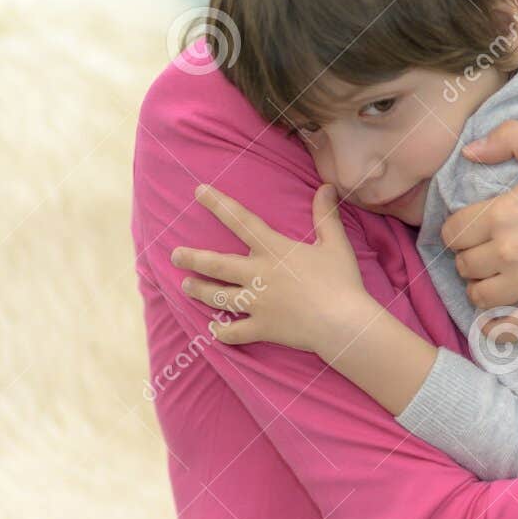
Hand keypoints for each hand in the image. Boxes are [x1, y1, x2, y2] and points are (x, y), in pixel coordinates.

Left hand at [170, 183, 374, 355]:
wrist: (342, 322)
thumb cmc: (341, 281)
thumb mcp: (335, 244)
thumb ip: (325, 215)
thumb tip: (327, 186)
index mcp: (273, 250)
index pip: (240, 221)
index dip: (218, 204)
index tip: (198, 191)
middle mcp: (257, 275)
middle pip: (216, 264)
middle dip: (192, 258)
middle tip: (175, 255)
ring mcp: (257, 303)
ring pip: (218, 297)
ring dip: (199, 290)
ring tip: (186, 285)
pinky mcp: (262, 328)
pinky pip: (234, 332)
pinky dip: (221, 331)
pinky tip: (213, 329)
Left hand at [441, 120, 517, 333]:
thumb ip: (511, 138)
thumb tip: (469, 151)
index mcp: (505, 212)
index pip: (453, 232)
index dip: (459, 230)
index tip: (473, 229)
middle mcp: (511, 251)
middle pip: (463, 265)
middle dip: (471, 258)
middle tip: (488, 252)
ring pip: (478, 296)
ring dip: (481, 288)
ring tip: (496, 278)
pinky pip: (507, 329)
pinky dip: (495, 328)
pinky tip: (497, 318)